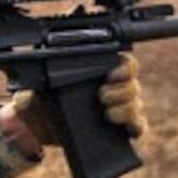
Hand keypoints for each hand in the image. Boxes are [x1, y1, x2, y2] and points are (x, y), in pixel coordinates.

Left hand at [9, 53, 145, 145]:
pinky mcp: (120, 129)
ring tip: (108, 114)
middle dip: (121, 91)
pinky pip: (139, 126)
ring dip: (126, 109)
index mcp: (102, 71)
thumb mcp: (46, 78)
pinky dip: (137, 126)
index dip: (125, 68)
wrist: (39, 125)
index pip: (126, 63)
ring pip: (136, 105)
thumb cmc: (45, 96)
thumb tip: (54, 48)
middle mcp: (115, 88)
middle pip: (133, 85)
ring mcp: (120, 108)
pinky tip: (128, 127)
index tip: (111, 75)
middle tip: (102, 96)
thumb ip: (54, 62)